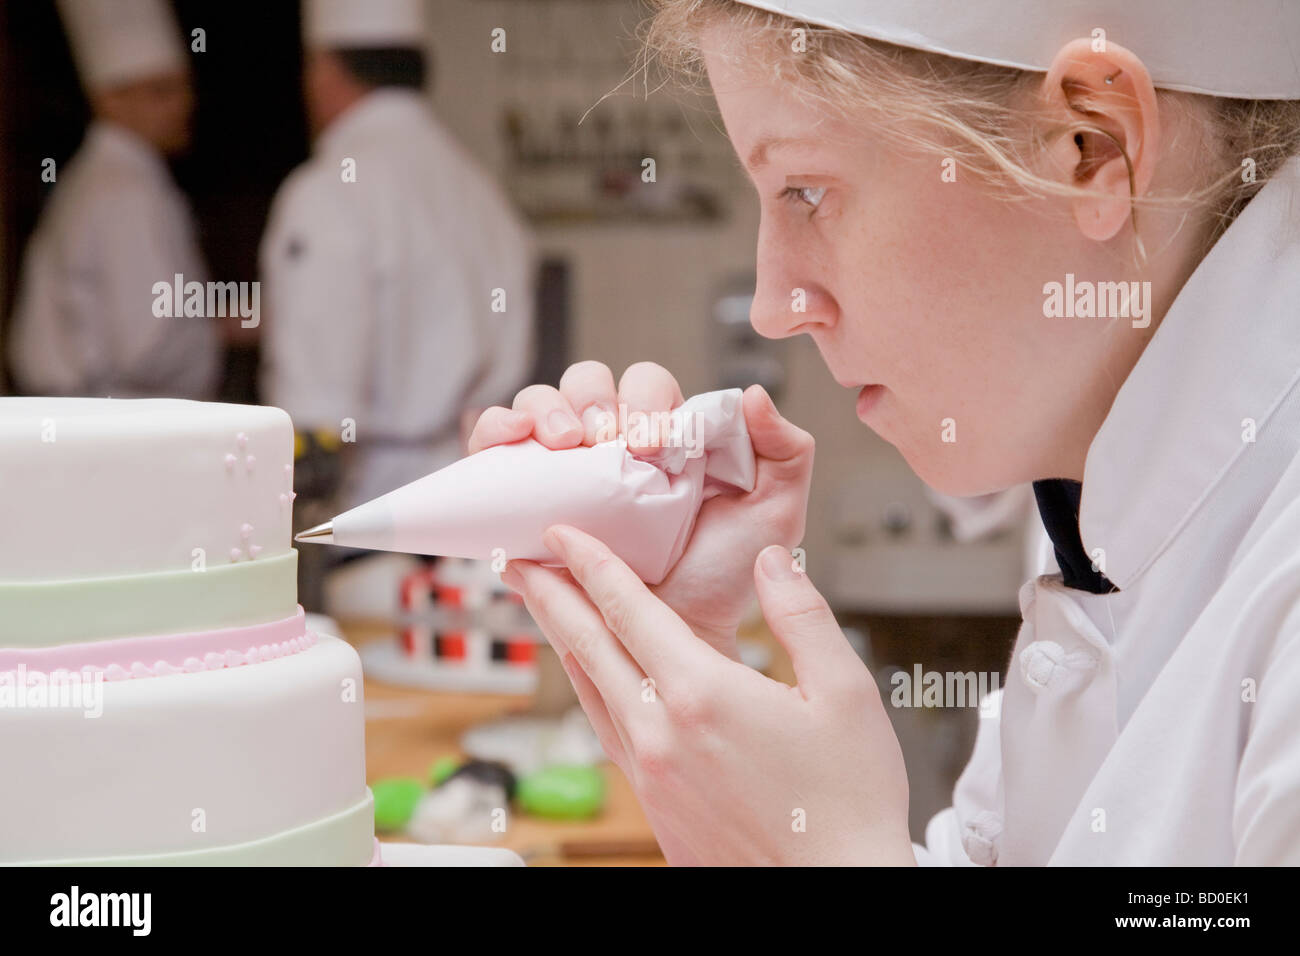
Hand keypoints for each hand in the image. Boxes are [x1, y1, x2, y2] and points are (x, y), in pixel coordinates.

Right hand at [468, 362, 814, 658]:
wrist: (677, 643)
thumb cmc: (726, 579)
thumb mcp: (774, 513)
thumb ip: (786, 451)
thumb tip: (755, 393)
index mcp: (665, 436)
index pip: (645, 384)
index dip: (646, 401)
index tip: (654, 444)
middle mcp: (610, 445)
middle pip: (586, 383)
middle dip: (591, 399)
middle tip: (600, 441)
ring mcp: (565, 470)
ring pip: (537, 403)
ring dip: (543, 409)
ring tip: (560, 444)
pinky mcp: (524, 499)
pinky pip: (494, 447)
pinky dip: (494, 431)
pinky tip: (509, 444)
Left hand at [501, 526, 914, 865]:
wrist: (838, 891)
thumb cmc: (849, 802)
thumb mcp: (846, 693)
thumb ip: (802, 616)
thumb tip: (769, 561)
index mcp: (703, 695)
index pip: (627, 610)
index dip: (589, 564)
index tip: (560, 533)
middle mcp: (661, 734)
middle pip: (586, 648)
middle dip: (550, 597)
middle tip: (520, 561)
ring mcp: (651, 775)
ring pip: (588, 692)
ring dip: (562, 643)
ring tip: (545, 611)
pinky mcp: (655, 807)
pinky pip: (607, 733)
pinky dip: (590, 691)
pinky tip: (594, 682)